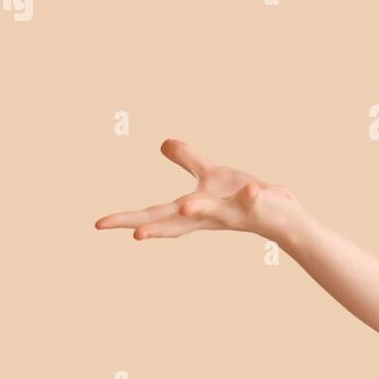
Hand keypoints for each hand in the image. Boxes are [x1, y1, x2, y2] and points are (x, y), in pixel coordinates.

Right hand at [94, 138, 301, 241]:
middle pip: (175, 223)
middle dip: (153, 227)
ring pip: (212, 213)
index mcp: (192, 210)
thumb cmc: (242, 198)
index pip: (154, 215)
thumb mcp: (211, 176)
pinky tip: (251, 188)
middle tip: (132, 234)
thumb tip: (162, 143)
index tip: (97, 224)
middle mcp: (207, 215)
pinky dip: (250, 196)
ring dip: (198, 211)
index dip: (126, 219)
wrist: (281, 215)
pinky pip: (252, 201)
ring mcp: (231, 212)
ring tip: (183, 207)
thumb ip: (187, 160)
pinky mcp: (256, 207)